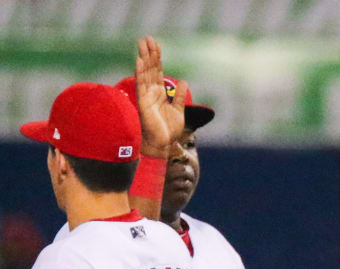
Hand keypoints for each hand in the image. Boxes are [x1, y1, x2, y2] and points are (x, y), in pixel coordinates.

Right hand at [135, 35, 185, 158]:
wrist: (163, 144)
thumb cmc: (169, 129)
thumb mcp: (179, 110)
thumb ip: (180, 95)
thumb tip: (184, 81)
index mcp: (159, 93)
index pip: (157, 71)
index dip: (157, 58)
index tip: (156, 44)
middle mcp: (151, 92)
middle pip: (149, 68)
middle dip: (148, 53)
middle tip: (147, 37)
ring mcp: (146, 95)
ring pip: (144, 72)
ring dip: (143, 58)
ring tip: (142, 43)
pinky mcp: (143, 102)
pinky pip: (141, 84)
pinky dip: (140, 72)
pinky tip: (139, 61)